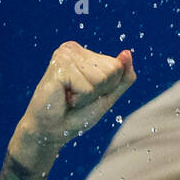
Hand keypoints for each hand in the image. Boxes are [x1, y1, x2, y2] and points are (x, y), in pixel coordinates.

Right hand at [8, 42, 135, 176]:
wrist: (52, 130)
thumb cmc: (78, 114)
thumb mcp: (107, 96)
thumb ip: (122, 77)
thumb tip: (127, 54)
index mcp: (84, 54)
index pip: (117, 67)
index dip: (107, 87)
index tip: (87, 92)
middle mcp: (73, 49)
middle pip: (111, 71)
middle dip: (99, 90)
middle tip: (77, 96)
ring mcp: (64, 55)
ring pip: (100, 78)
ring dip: (88, 95)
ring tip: (70, 96)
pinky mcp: (58, 66)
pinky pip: (87, 86)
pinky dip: (80, 98)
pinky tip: (64, 96)